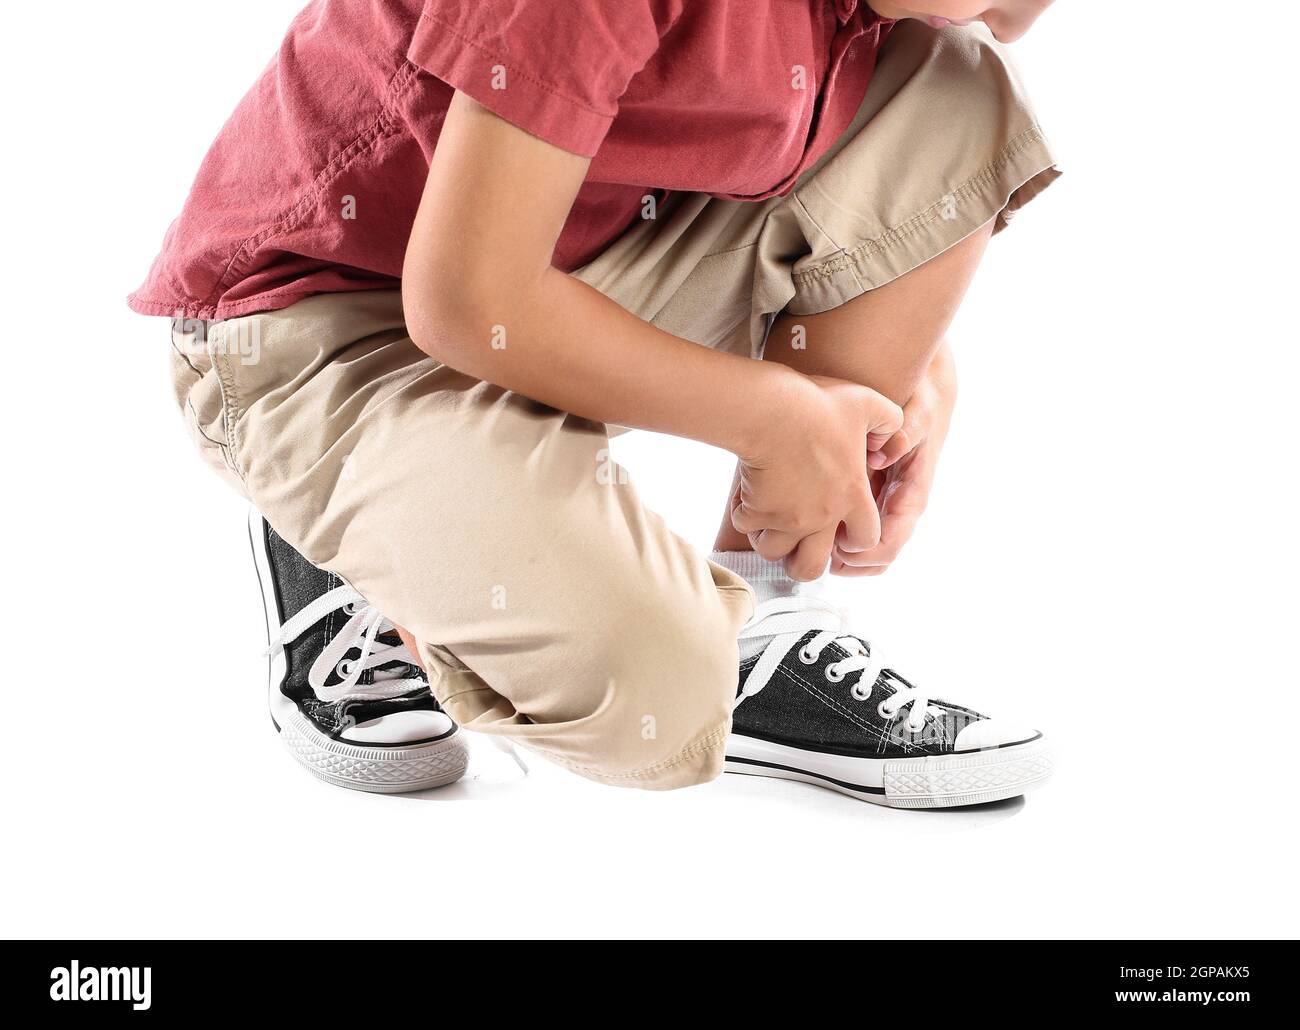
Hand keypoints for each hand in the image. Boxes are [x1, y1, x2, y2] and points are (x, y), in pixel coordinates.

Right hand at [731, 372, 903, 580]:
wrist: (771, 410)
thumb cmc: (819, 404)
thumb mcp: (868, 404)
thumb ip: (890, 424)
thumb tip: (889, 446)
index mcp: (852, 496)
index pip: (867, 540)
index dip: (857, 539)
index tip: (843, 529)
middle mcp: (822, 517)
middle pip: (811, 568)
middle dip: (803, 561)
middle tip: (798, 543)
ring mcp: (787, 518)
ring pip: (774, 551)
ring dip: (771, 539)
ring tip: (770, 520)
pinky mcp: (757, 511)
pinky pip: (746, 526)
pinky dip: (745, 515)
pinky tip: (748, 496)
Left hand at [832, 341, 956, 575]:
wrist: (918, 392)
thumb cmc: (917, 401)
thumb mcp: (916, 407)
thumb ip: (907, 427)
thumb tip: (889, 450)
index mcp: (914, 488)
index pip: (895, 533)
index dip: (869, 548)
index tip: (842, 549)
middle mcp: (901, 503)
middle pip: (881, 552)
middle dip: (850, 562)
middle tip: (818, 556)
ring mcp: (886, 504)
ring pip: (868, 549)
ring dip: (840, 559)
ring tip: (809, 551)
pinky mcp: (870, 498)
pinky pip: (855, 534)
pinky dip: (835, 542)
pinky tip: (809, 536)